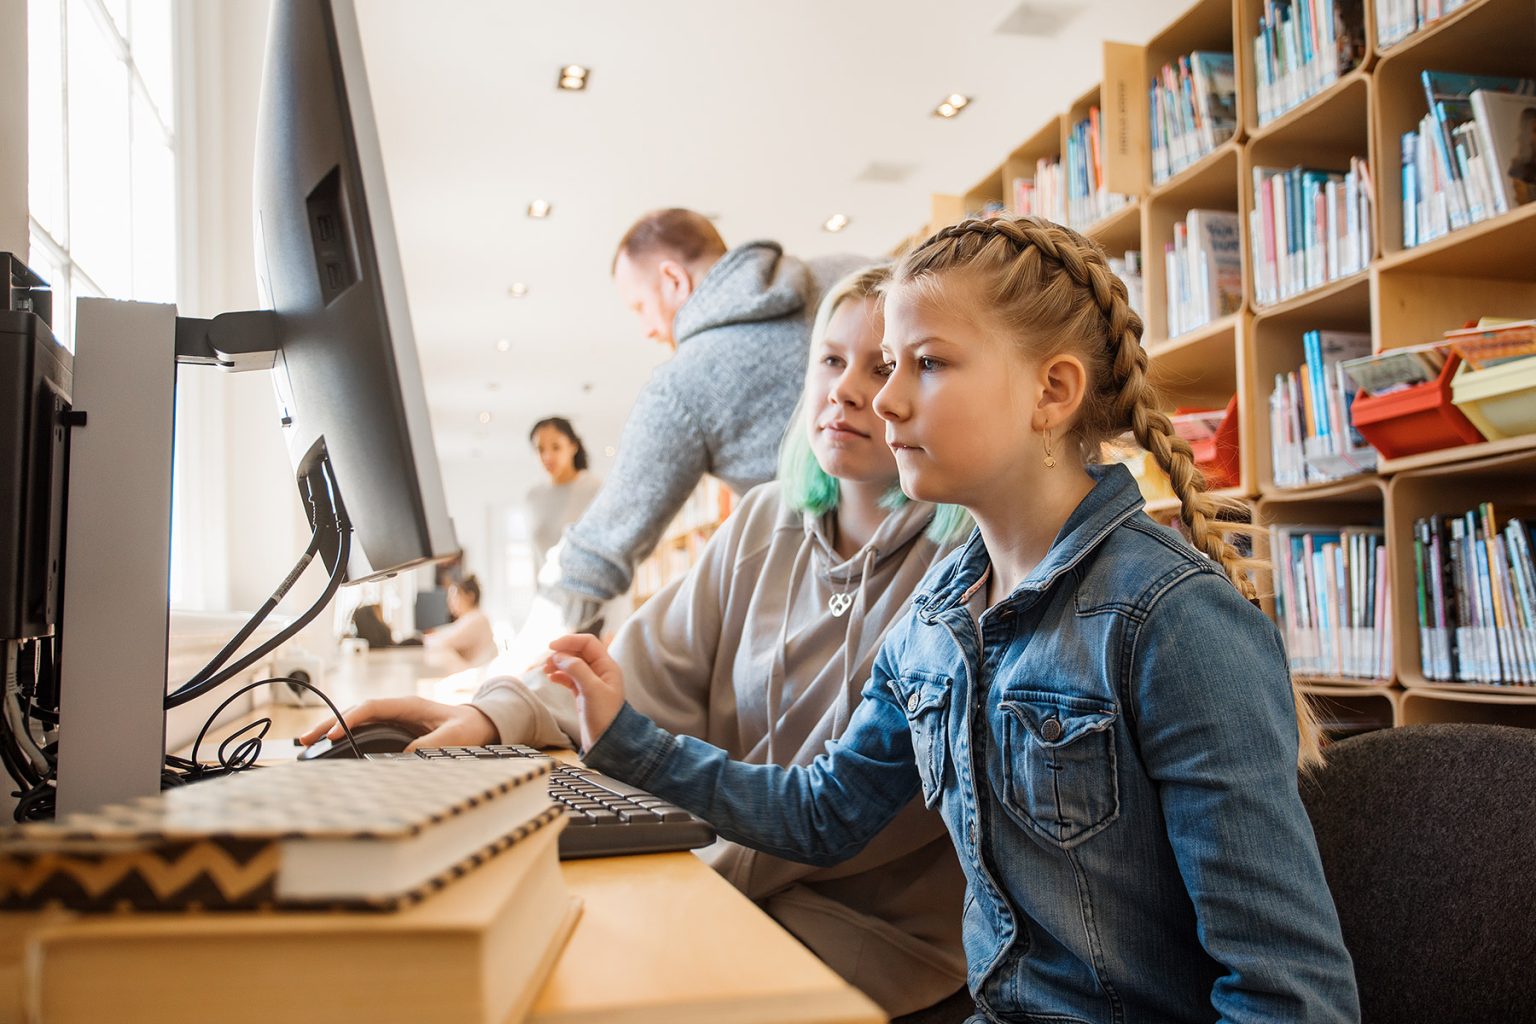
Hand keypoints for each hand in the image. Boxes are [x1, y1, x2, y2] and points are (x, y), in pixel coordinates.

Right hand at [298, 696, 496, 752]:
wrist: (480, 723)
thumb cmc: (468, 726)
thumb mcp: (453, 736)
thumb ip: (430, 744)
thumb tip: (402, 757)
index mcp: (408, 704)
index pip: (371, 708)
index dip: (350, 720)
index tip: (334, 735)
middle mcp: (396, 708)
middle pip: (356, 712)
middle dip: (330, 723)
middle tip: (305, 739)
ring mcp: (393, 717)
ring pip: (356, 720)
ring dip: (333, 729)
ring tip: (309, 742)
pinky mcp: (393, 728)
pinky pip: (364, 729)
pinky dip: (346, 736)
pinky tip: (331, 746)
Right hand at [543, 634, 625, 750]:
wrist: (606, 743)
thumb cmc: (604, 717)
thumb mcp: (592, 691)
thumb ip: (578, 670)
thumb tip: (560, 656)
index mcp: (607, 666)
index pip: (588, 643)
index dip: (569, 641)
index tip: (551, 647)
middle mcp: (600, 671)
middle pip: (578, 652)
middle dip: (562, 653)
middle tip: (546, 662)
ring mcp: (591, 682)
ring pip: (572, 664)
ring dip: (558, 664)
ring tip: (545, 670)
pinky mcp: (583, 693)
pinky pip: (569, 677)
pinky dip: (559, 675)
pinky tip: (550, 678)